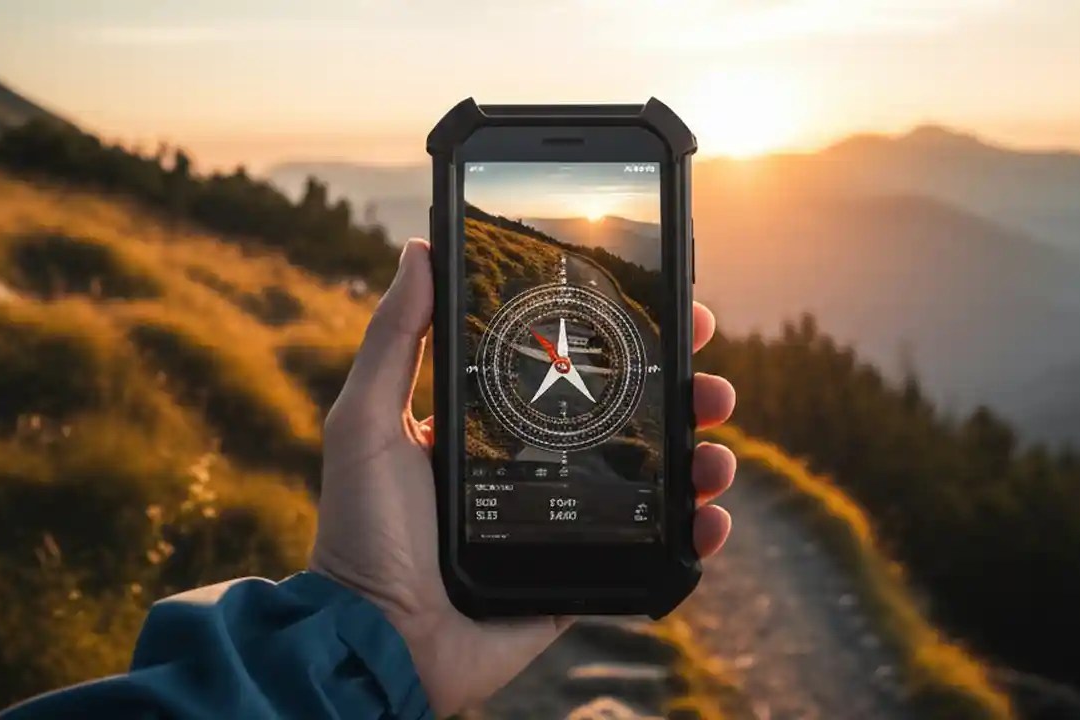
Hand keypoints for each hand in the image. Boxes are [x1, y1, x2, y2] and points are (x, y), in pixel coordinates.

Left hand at [310, 239, 737, 715]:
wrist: (378, 639)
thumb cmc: (364, 530)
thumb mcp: (367, 422)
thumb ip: (394, 339)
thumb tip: (418, 251)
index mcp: (499, 423)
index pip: (578, 367)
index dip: (631, 336)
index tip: (674, 306)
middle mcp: (544, 465)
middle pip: (634, 416)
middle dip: (684, 391)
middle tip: (710, 381)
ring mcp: (572, 520)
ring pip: (658, 478)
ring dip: (701, 457)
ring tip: (716, 453)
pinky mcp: (588, 572)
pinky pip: (656, 548)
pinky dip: (697, 531)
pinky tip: (711, 517)